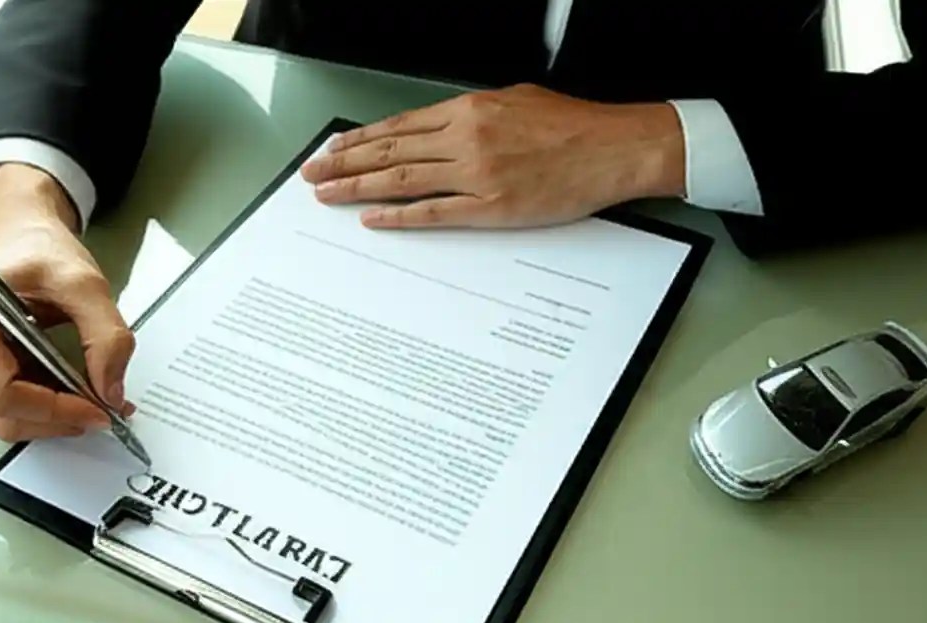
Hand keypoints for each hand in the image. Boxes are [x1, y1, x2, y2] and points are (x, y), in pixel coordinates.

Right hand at [0, 164, 134, 441]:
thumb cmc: (42, 252)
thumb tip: (111, 392)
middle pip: (0, 412)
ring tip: (92, 398)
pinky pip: (5, 406)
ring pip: (2, 417)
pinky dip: (43, 408)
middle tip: (104, 409)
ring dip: (51, 418)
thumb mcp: (85, 284)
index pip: (2, 390)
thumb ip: (106, 336)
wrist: (23, 237)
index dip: (53, 410)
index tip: (98, 409)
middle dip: (56, 419)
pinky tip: (71, 391)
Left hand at [300, 83, 685, 227]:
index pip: (399, 127)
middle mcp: (465, 139)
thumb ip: (473, 114)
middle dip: (344, 165)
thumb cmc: (572, 125)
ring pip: (402, 181)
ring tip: (327, 196)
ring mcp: (476, 174)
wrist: (614, 149)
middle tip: (312, 177)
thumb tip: (441, 127)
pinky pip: (433, 213)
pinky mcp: (492, 207)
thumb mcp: (515, 100)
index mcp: (470, 110)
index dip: (361, 140)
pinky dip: (398, 216)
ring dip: (358, 189)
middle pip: (390, 153)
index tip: (333, 150)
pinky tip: (372, 218)